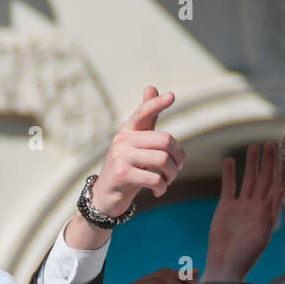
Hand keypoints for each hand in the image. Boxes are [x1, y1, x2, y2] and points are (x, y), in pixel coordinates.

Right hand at [90, 86, 187, 216]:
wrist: (105, 196)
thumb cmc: (127, 168)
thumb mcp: (136, 144)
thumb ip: (146, 122)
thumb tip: (151, 87)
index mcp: (128, 130)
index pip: (144, 113)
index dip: (157, 104)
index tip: (172, 96)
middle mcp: (123, 140)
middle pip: (165, 140)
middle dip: (178, 158)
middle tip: (177, 169)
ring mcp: (121, 156)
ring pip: (163, 160)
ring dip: (172, 175)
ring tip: (167, 181)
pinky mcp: (122, 175)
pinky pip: (155, 179)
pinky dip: (162, 188)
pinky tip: (158, 191)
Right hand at [203, 143, 283, 281]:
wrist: (225, 264)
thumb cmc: (245, 255)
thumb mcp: (262, 234)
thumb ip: (269, 214)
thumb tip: (279, 196)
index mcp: (268, 214)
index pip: (276, 187)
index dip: (280, 171)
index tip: (284, 156)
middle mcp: (256, 208)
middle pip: (263, 180)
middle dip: (267, 163)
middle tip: (269, 145)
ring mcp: (241, 207)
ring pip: (247, 181)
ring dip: (250, 165)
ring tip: (253, 147)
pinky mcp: (226, 208)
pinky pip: (229, 188)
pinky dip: (229, 175)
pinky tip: (229, 161)